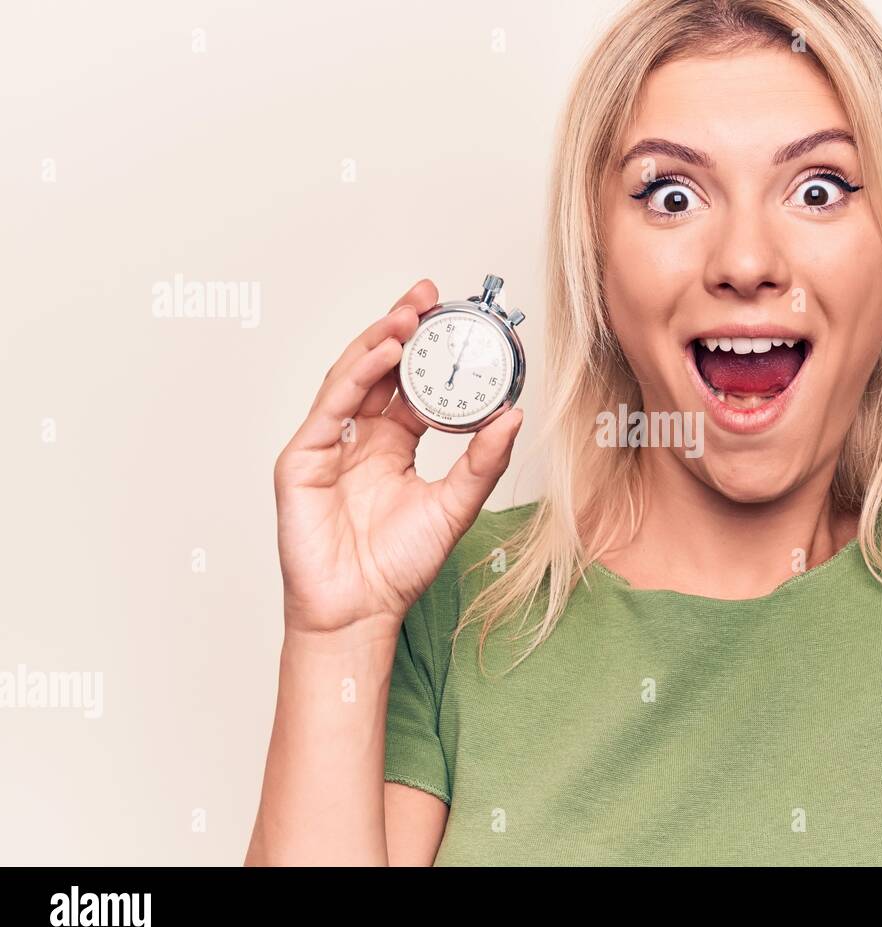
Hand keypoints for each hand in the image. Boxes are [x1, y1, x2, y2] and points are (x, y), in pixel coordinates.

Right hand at [273, 279, 524, 638]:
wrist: (360, 611)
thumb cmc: (399, 566)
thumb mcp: (456, 506)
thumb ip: (482, 461)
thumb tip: (514, 416)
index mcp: (394, 445)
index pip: (412, 384)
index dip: (431, 351)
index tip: (457, 320)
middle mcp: (360, 438)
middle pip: (379, 369)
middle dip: (402, 328)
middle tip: (428, 297)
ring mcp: (328, 445)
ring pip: (352, 378)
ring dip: (380, 341)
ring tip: (410, 314)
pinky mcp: (302, 458)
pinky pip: (331, 406)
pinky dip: (357, 376)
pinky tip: (385, 354)